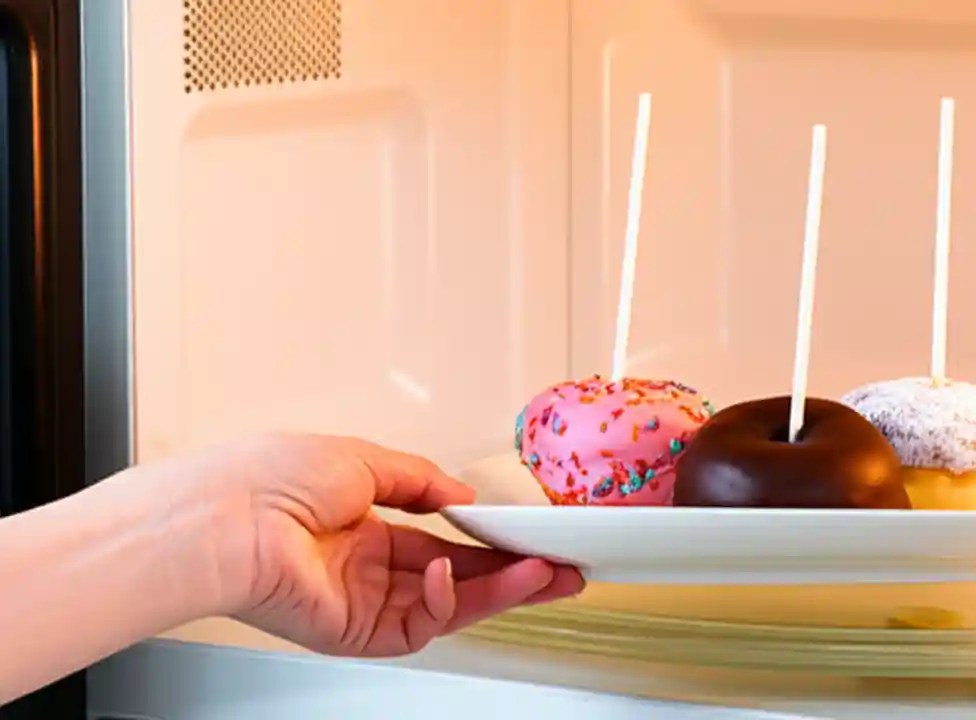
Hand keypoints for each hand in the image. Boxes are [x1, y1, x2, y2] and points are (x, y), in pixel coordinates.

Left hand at [157, 433, 582, 655]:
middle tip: (564, 569)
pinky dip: (446, 601)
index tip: (533, 535)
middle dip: (515, 574)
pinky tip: (452, 575)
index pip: (444, 539)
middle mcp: (368, 568)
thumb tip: (462, 495)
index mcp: (364, 525)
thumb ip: (421, 480)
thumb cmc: (268, 478)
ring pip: (450, 605)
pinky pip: (420, 624)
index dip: (492, 540)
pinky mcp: (357, 632)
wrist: (224, 516)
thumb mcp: (362, 458)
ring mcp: (364, 602)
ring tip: (544, 573)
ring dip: (500, 590)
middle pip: (459, 578)